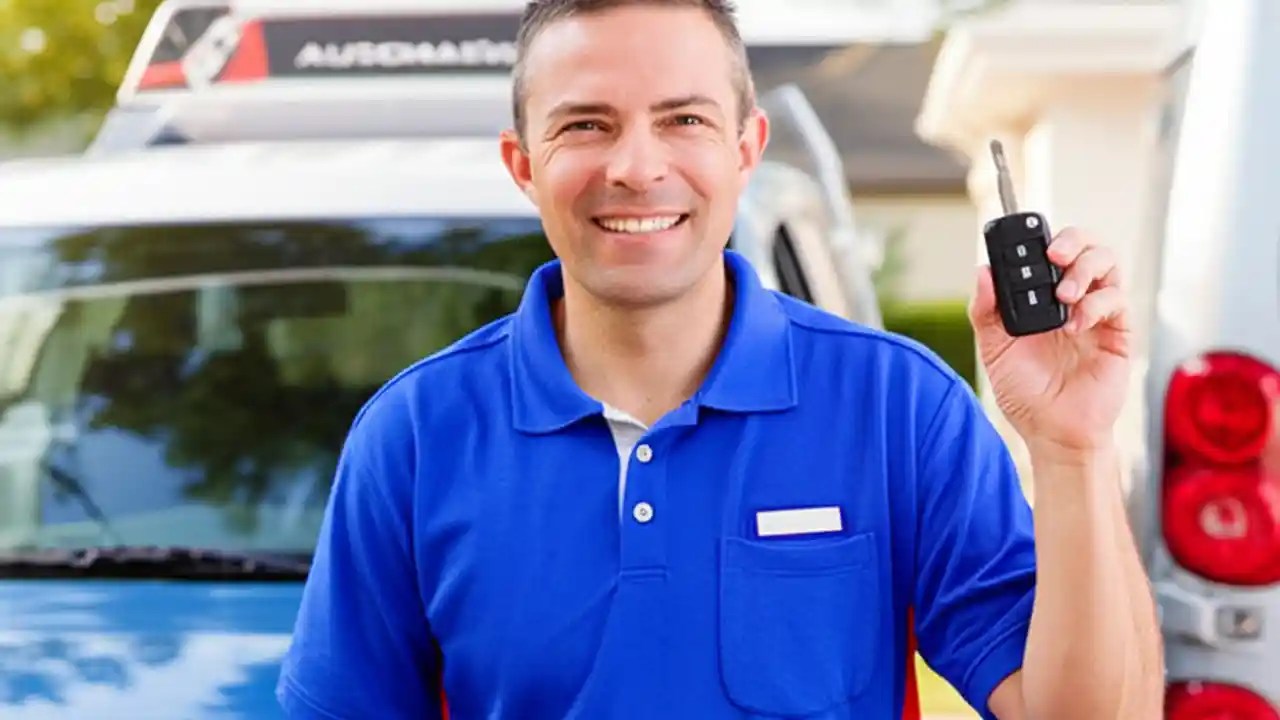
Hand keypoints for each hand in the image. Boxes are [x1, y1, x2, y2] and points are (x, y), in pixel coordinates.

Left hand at [967, 227, 1130, 455]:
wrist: (1053, 431)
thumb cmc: (1025, 393)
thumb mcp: (993, 349)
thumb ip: (985, 311)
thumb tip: (982, 272)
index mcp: (1041, 298)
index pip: (1051, 252)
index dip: (1044, 239)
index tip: (1028, 240)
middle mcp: (1072, 299)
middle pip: (1087, 246)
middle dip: (1073, 241)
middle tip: (1054, 256)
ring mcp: (1097, 314)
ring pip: (1108, 264)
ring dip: (1085, 269)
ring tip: (1064, 295)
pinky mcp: (1118, 333)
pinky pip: (1117, 301)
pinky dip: (1096, 305)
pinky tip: (1075, 326)